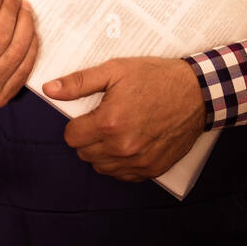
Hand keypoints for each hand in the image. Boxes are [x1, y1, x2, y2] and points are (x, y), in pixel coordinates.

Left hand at [42, 57, 206, 180]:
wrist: (197, 93)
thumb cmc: (156, 78)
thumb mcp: (116, 70)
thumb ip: (79, 82)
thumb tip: (49, 89)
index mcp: (109, 123)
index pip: (71, 137)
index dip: (77, 123)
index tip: (89, 114)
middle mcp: (122, 147)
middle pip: (84, 153)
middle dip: (88, 137)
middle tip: (105, 119)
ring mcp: (138, 162)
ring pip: (101, 167)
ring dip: (102, 152)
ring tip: (118, 130)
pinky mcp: (152, 170)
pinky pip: (121, 175)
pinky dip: (120, 163)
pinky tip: (130, 143)